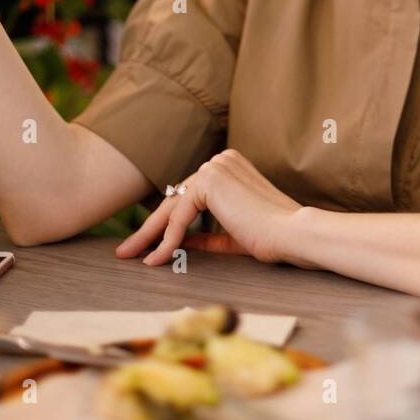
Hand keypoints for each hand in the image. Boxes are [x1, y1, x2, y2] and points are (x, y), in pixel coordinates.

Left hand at [115, 149, 310, 268]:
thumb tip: (178, 243)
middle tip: (127, 250)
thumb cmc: (272, 237)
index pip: (189, 197)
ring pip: (172, 206)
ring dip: (149, 234)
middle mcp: (220, 161)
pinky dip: (166, 240)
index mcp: (229, 168)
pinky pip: (179, 216)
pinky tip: (156, 259)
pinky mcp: (210, 180)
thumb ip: (207, 235)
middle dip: (149, 228)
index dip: (165, 222)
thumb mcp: (232, 235)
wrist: (292, 234)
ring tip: (131, 255)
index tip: (147, 243)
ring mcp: (214, 167)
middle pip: (176, 199)